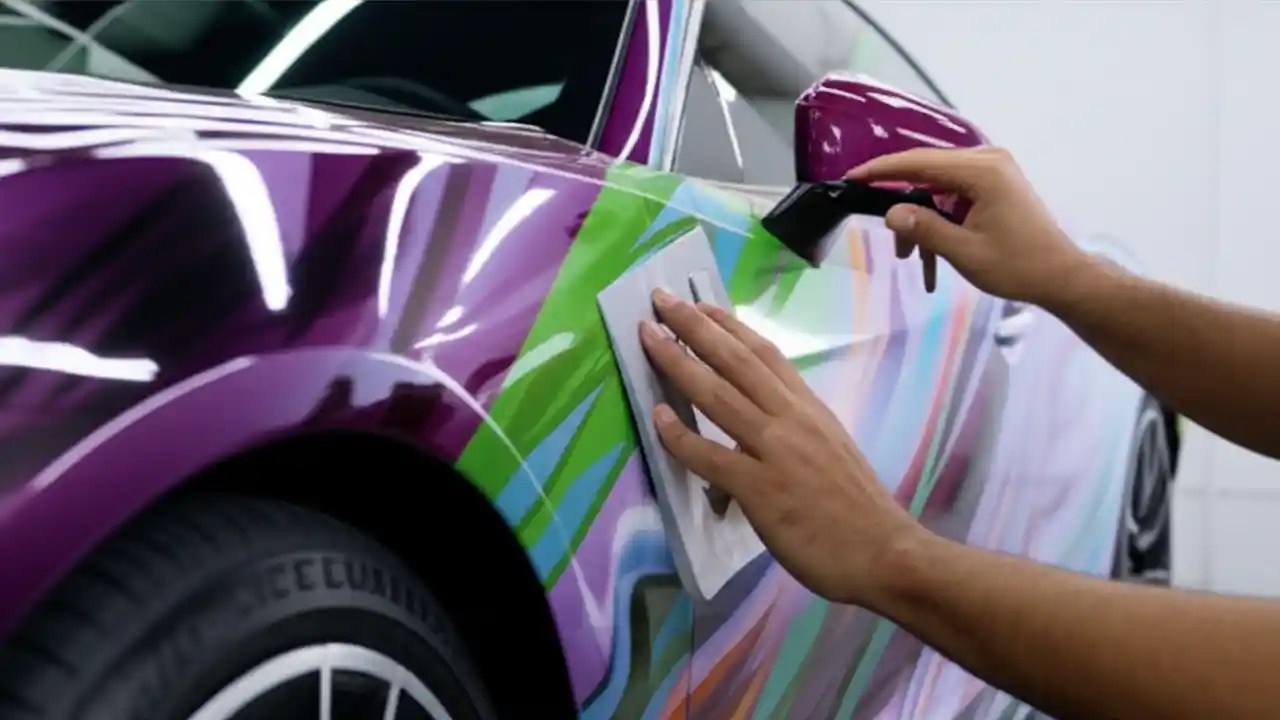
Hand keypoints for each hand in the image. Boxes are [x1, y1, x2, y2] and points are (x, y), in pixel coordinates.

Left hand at [639, 288, 927, 606]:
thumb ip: (793, 434)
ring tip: (649, 337)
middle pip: (736, 360)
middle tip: (661, 300)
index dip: (729, 326)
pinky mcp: (762, 489)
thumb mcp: (830, 450)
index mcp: (810, 409)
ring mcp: (776, 451)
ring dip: (678, 363)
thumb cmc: (859, 510)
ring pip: (719, 395)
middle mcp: (792, 419)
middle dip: (695, 326)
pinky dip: (680, 435)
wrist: (886, 553)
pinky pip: (711, 456)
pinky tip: (658, 417)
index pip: (765, 353)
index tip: (700, 305)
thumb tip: (758, 433)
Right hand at [847, 147, 1095, 305]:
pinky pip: (953, 195)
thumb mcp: (964, 251)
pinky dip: (938, 219)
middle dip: (900, 201)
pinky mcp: (993, 185)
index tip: (851, 178)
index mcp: (982, 171)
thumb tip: (891, 213)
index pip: (919, 162)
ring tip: (908, 255)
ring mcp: (992, 171)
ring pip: (937, 186)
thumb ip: (925, 228)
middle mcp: (987, 160)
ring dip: (920, 218)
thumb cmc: (1016, 266)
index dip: (882, 170)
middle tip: (876, 225)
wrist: (1060, 276)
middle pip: (926, 170)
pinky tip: (929, 250)